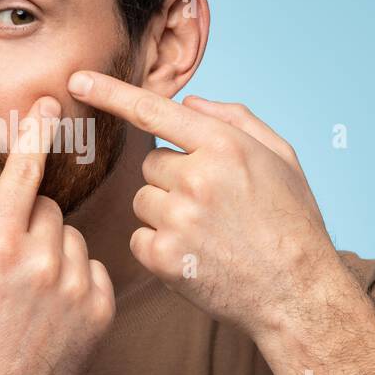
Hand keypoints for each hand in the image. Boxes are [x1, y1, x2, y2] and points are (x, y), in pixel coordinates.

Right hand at [0, 97, 116, 374]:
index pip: (22, 174)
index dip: (35, 133)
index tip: (50, 104)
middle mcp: (44, 261)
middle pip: (47, 209)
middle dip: (26, 224)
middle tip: (4, 264)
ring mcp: (77, 287)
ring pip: (72, 238)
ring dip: (52, 251)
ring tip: (26, 294)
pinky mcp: (101, 311)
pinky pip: (92, 268)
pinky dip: (74, 279)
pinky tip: (50, 309)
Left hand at [68, 70, 343, 338]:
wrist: (298, 293)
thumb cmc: (292, 222)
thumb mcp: (281, 158)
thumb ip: (235, 120)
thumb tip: (189, 102)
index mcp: (224, 146)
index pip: (153, 110)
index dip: (110, 92)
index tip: (76, 81)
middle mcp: (198, 177)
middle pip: (151, 163)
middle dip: (174, 179)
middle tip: (214, 205)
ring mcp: (178, 219)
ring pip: (143, 200)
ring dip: (165, 212)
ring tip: (209, 232)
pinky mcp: (164, 257)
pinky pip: (139, 237)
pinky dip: (159, 246)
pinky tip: (196, 255)